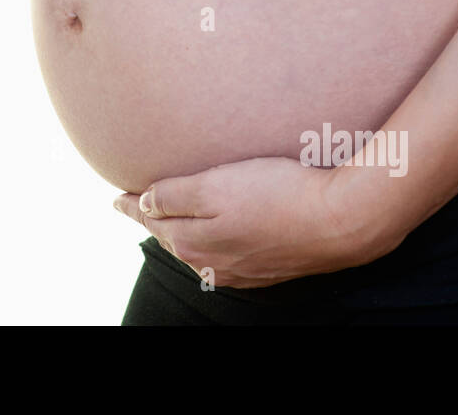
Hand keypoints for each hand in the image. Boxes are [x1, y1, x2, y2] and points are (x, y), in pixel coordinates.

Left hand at [112, 157, 387, 288]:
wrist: (340, 221)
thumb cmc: (277, 195)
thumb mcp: (215, 187)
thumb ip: (173, 196)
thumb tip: (142, 203)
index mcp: (193, 244)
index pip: (152, 220)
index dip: (133, 204)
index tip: (117, 196)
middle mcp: (213, 265)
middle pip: (174, 238)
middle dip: (155, 220)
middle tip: (138, 205)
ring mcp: (243, 270)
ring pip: (201, 250)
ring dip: (184, 233)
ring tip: (171, 220)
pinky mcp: (270, 267)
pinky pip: (228, 256)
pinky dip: (214, 242)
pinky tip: (218, 237)